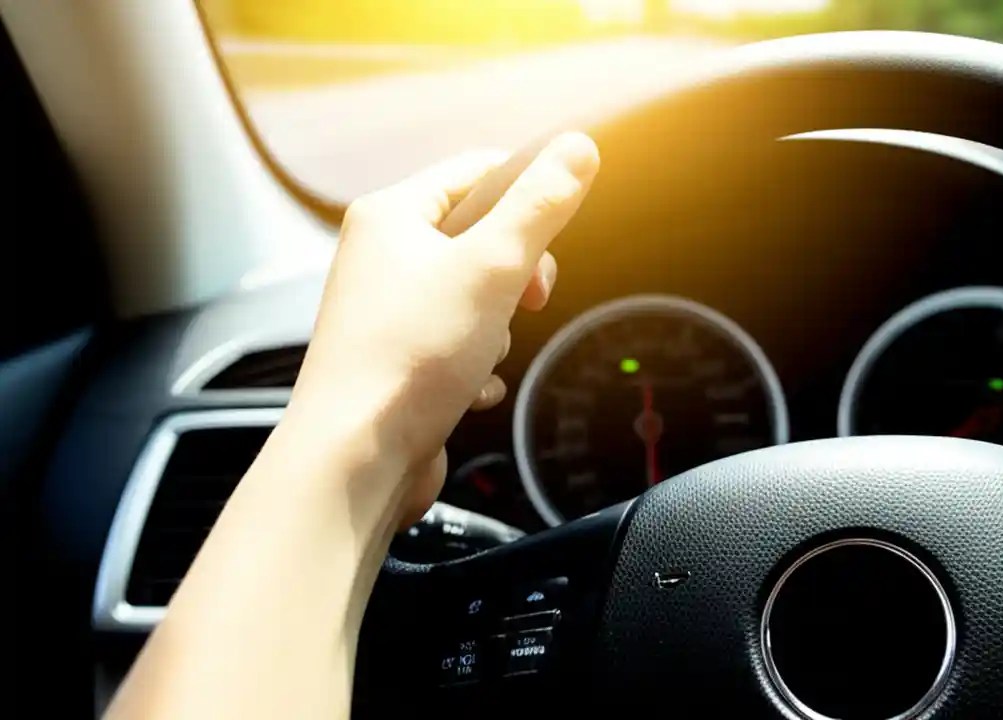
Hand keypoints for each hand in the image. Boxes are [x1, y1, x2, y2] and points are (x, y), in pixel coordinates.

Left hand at [281, 133, 599, 527]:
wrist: (356, 461)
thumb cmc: (406, 362)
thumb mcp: (493, 267)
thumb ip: (540, 206)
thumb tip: (578, 149)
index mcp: (392, 216)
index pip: (478, 170)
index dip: (528, 192)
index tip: (558, 227)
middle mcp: (382, 258)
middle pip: (482, 236)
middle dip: (517, 273)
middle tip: (528, 296)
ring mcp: (390, 312)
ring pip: (477, 296)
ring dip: (498, 327)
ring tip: (478, 351)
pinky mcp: (400, 361)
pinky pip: (461, 345)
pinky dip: (477, 365)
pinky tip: (467, 386)